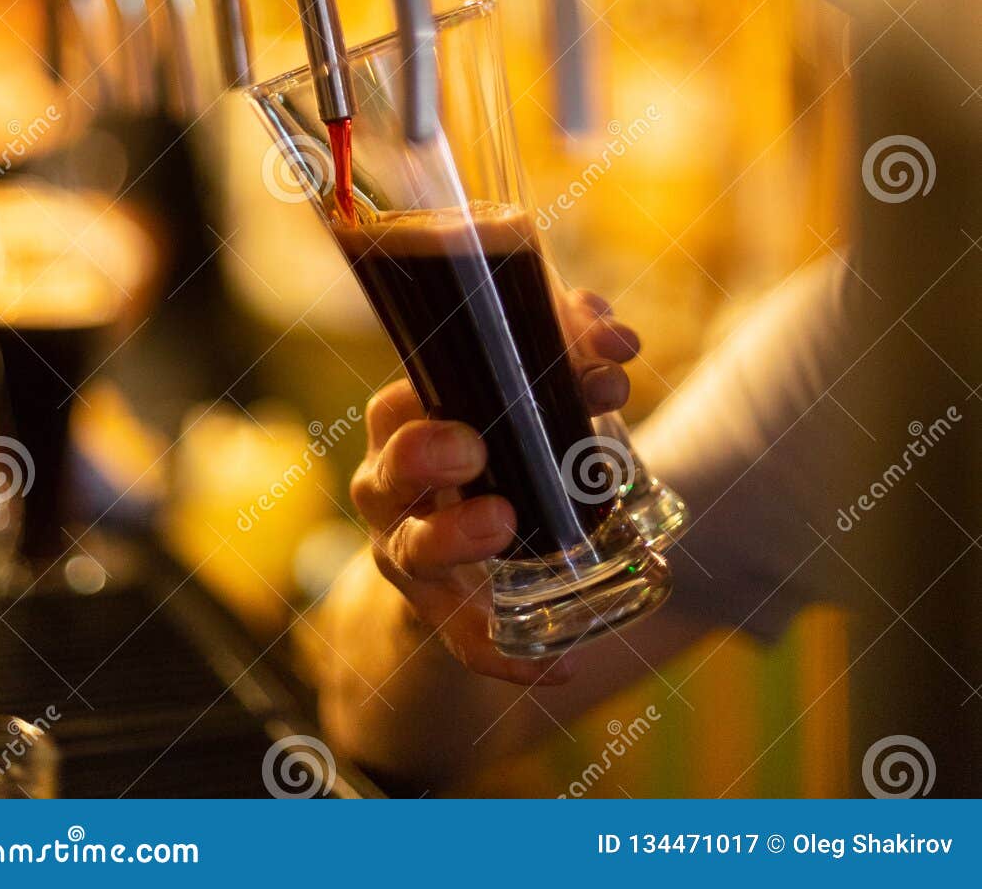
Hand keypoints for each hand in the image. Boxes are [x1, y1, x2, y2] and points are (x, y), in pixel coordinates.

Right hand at [350, 288, 638, 686]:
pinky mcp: (440, 617)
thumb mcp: (519, 393)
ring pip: (412, 553)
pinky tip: (560, 665)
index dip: (446, 387)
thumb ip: (565, 344)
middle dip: (425, 455)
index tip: (504, 375)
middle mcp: (392, 491)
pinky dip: (509, 657)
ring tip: (503, 522)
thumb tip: (618, 338)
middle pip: (386, 471)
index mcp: (404, 428)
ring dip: (455, 537)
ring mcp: (409, 557)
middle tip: (474, 447)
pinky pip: (464, 643)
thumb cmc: (496, 447)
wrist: (462, 553)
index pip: (399, 401)